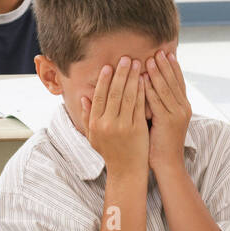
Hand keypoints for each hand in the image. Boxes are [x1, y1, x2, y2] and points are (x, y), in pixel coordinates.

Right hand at [81, 57, 148, 178]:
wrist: (126, 172)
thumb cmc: (109, 153)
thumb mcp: (93, 137)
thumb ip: (87, 116)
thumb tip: (83, 97)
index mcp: (96, 124)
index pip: (99, 96)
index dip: (104, 80)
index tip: (108, 66)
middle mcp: (108, 124)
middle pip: (115, 93)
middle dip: (121, 74)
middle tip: (126, 58)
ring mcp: (124, 126)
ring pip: (129, 97)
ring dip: (134, 78)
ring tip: (138, 64)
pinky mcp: (138, 129)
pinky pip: (140, 106)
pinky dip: (143, 91)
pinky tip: (145, 80)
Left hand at [144, 51, 190, 172]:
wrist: (168, 164)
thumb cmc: (160, 143)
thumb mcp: (163, 119)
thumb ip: (159, 104)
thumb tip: (149, 87)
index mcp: (183, 107)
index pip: (179, 82)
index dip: (173, 67)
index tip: (167, 54)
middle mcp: (183, 108)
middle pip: (174, 81)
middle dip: (165, 65)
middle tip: (158, 51)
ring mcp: (177, 114)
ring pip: (166, 89)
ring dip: (157, 73)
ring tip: (150, 59)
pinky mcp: (167, 121)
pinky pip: (157, 101)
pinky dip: (149, 89)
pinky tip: (142, 79)